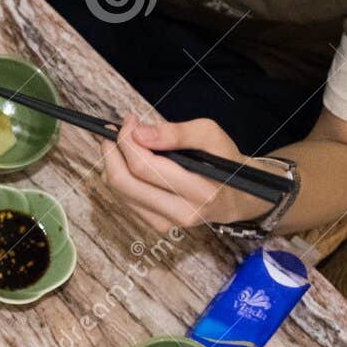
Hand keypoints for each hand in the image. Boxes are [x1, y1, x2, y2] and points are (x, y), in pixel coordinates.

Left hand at [101, 115, 271, 232]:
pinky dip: (120, 178)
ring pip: (120, 192)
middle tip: (112, 133)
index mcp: (200, 191)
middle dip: (112, 153)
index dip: (128, 141)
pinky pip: (125, 200)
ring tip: (119, 144)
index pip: (144, 167)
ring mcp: (166, 223)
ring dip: (112, 165)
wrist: (235, 196)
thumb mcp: (211, 135)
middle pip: (125, 182)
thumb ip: (176, 132)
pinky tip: (126, 163)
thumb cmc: (223, 161)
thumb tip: (138, 132)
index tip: (129, 121)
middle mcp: (181, 213)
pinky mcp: (156, 225)